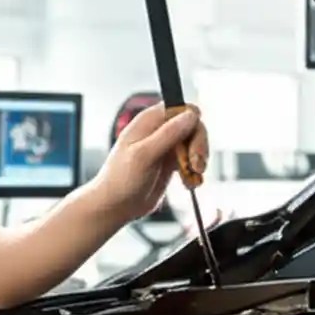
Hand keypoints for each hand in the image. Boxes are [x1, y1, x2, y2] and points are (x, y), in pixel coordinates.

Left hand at [91, 102, 208, 223]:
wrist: (115, 205)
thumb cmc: (121, 179)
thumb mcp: (144, 155)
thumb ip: (168, 134)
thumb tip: (190, 115)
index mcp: (148, 121)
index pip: (181, 108)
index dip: (192, 122)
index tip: (193, 142)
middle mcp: (158, 130)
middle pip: (193, 127)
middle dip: (199, 146)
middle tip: (196, 165)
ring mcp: (164, 147)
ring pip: (194, 144)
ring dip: (199, 161)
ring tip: (191, 177)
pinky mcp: (169, 163)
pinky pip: (191, 161)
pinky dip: (194, 173)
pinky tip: (188, 183)